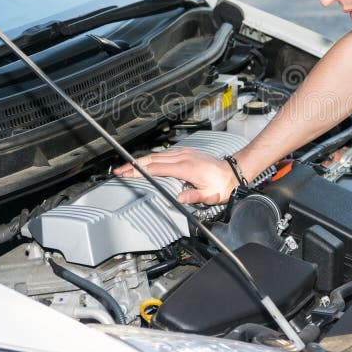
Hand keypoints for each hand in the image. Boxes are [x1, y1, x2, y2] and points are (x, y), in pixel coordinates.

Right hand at [112, 147, 237, 203]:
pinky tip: (146, 162)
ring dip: (141, 160)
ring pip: (157, 155)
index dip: (140, 171)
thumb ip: (193, 196)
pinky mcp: (185, 153)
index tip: (127, 174)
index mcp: (185, 167)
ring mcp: (184, 153)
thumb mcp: (209, 195)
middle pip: (152, 159)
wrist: (232, 173)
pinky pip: (164, 155)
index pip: (156, 168)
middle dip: (134, 164)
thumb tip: (180, 198)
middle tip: (119, 170)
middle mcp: (183, 157)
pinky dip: (152, 158)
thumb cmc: (222, 184)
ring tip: (127, 167)